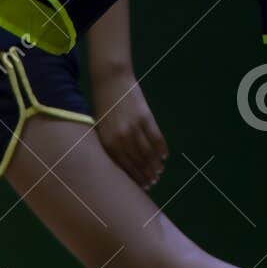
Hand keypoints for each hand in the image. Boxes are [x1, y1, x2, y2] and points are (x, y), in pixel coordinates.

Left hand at [94, 75, 167, 189]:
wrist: (110, 81)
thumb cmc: (104, 106)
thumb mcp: (101, 129)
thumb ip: (110, 146)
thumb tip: (121, 166)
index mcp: (108, 143)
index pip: (124, 167)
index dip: (134, 178)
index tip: (141, 186)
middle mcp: (121, 139)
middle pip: (137, 162)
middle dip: (146, 175)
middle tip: (153, 183)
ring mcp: (134, 128)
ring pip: (148, 153)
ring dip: (155, 165)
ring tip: (159, 173)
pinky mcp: (145, 118)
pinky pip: (156, 138)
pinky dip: (162, 149)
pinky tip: (165, 157)